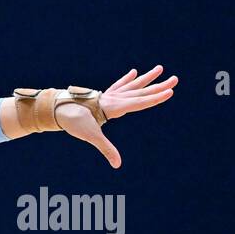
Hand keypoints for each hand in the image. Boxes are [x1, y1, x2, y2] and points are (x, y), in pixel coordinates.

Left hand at [56, 65, 177, 168]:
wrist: (59, 110)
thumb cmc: (76, 123)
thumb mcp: (92, 137)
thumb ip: (107, 150)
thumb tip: (117, 165)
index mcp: (115, 107)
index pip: (140, 102)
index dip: (156, 98)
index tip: (170, 91)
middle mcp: (115, 98)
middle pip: (141, 91)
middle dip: (159, 86)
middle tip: (175, 79)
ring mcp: (109, 95)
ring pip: (132, 85)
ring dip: (146, 78)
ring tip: (159, 68)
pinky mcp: (103, 95)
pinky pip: (118, 85)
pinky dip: (126, 80)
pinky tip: (133, 72)